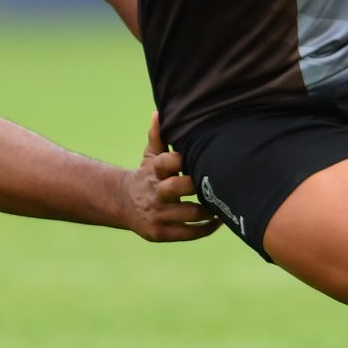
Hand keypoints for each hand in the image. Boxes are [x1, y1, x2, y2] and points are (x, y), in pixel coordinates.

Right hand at [119, 112, 218, 242]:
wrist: (123, 204)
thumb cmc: (146, 176)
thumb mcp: (150, 156)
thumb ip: (158, 137)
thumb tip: (159, 113)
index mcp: (152, 171)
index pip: (165, 162)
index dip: (181, 160)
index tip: (197, 157)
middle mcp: (153, 193)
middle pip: (174, 189)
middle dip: (196, 186)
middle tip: (217, 182)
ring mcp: (157, 215)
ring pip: (189, 214)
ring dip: (209, 210)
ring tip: (224, 203)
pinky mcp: (161, 234)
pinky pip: (189, 233)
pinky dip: (207, 227)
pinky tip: (219, 220)